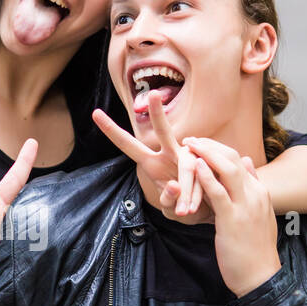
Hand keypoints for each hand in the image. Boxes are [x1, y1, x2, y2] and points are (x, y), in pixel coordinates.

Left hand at [92, 92, 212, 223]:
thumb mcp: (170, 209)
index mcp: (151, 163)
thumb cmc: (182, 206)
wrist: (210, 209)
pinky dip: (195, 197)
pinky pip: (201, 176)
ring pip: (187, 165)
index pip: (128, 145)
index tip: (95, 113)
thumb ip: (168, 200)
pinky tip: (191, 208)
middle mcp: (169, 154)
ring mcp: (188, 157)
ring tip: (184, 212)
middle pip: (163, 131)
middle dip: (158, 113)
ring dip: (186, 192)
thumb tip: (174, 186)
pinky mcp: (206, 164)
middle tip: (154, 93)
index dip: (112, 130)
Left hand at [185, 138, 281, 296]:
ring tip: (190, 146)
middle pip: (234, 159)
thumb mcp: (258, 215)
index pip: (240, 161)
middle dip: (211, 146)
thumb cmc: (255, 250)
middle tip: (192, 139)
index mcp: (260, 193)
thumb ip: (252, 188)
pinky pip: (219, 193)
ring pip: (228, 170)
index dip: (219, 149)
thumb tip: (246, 162)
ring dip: (207, 154)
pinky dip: (207, 177)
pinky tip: (195, 166)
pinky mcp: (232, 220)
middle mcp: (255, 195)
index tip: (202, 144)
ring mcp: (246, 206)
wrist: (260, 276)